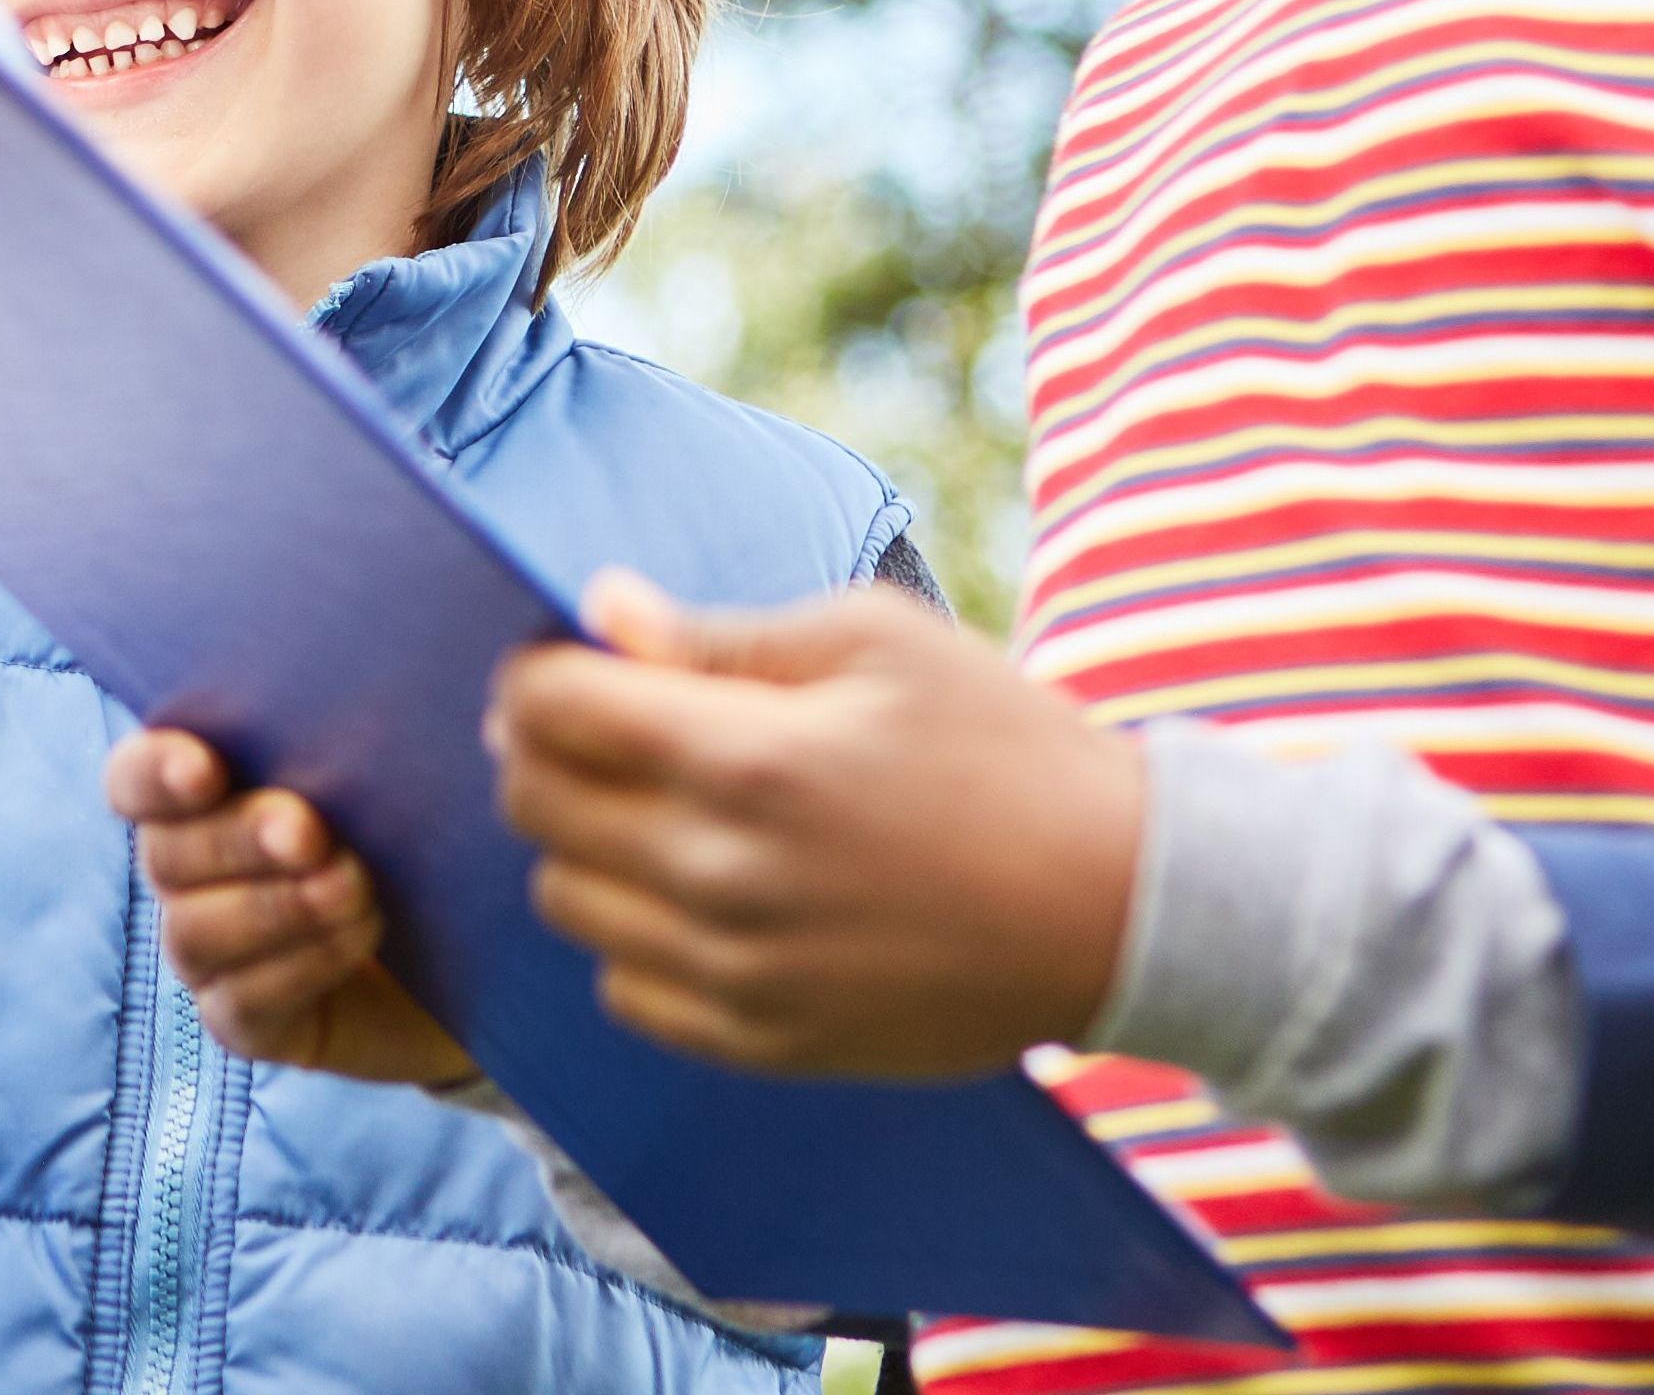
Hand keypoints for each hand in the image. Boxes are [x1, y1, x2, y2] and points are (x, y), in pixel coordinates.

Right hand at [102, 728, 477, 1084]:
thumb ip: (355, 737)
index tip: (205, 769)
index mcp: (200, 795)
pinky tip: (358, 937)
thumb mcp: (393, 774)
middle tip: (310, 832)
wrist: (465, 949)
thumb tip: (377, 706)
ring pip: (195, 933)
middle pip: (166, 854)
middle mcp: (186, 873)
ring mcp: (208, 952)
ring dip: (275, 907)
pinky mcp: (246, 1020)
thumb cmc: (417, 831)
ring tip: (355, 888)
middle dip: (238, 839)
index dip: (154, 772)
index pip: (135, 778)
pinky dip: (301, 965)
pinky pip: (243, 1002)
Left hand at [488, 571, 1146, 1078]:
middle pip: (535, 804)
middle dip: (544, 748)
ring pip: (564, 901)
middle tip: (605, 727)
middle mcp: (722, 876)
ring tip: (660, 812)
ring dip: (584, 845)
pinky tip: (697, 897)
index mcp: (747, 759)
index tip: (567, 664)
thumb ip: (720, 635)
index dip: (537, 673)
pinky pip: (625, 990)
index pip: (549, 710)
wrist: (1118, 906)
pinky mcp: (763, 1042)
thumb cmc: (1005, 747)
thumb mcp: (877, 643)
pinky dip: (635, 937)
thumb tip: (603, 611)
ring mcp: (737, 971)